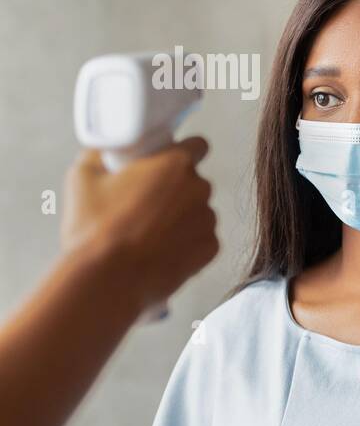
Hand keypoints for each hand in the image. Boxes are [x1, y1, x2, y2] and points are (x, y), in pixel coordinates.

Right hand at [61, 138, 218, 314]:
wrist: (107, 280)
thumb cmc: (93, 227)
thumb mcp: (83, 176)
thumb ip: (102, 154)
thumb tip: (109, 149)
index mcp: (175, 164)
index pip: (197, 145)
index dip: (182, 151)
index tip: (167, 162)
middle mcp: (199, 189)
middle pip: (194, 182)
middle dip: (175, 189)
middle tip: (144, 204)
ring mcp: (208, 220)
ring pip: (199, 211)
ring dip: (181, 217)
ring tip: (148, 234)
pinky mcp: (210, 249)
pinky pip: (202, 238)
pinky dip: (186, 243)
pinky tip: (159, 250)